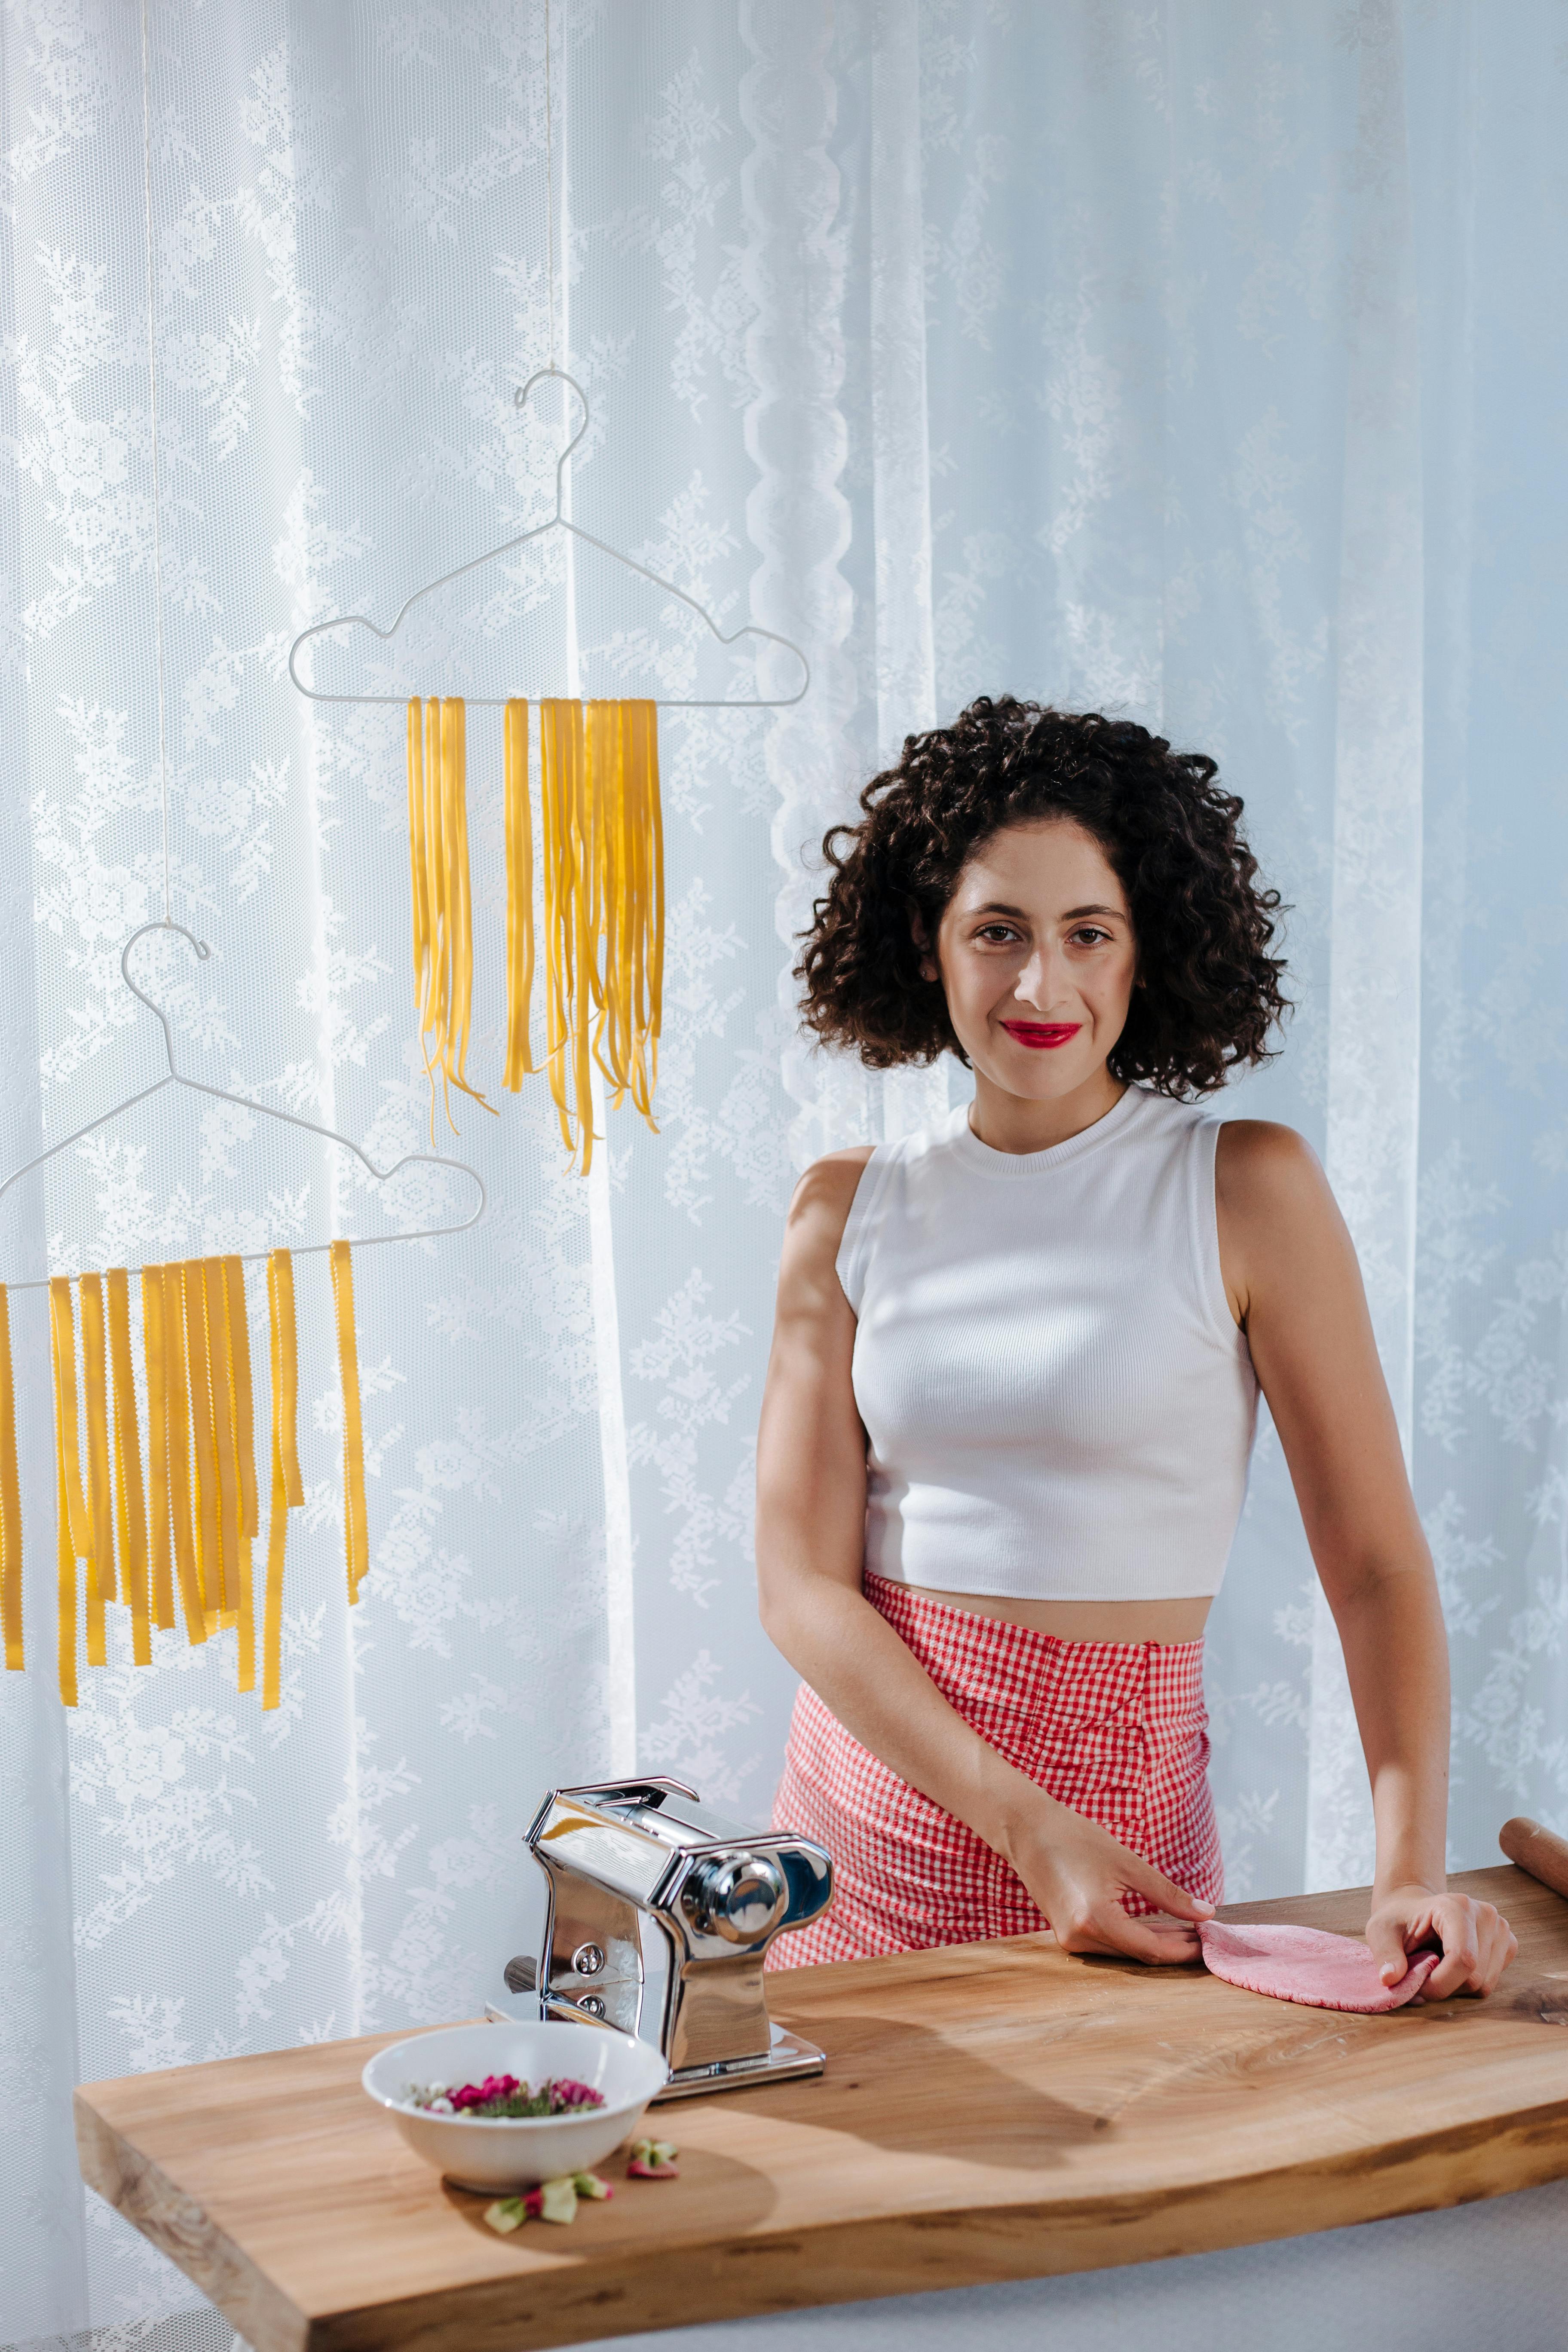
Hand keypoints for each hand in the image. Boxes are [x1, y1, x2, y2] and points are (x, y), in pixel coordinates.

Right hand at [1005, 1796, 1215, 1964]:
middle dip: (1173, 1947)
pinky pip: (1108, 1945)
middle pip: (1138, 1956)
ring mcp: (1069, 1940)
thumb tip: (1204, 1912)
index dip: (1184, 1949)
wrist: (1027, 1830)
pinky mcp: (1066, 1935)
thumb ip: (1167, 1893)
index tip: (1209, 1940)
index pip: (1151, 1950)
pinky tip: (1155, 1926)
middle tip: (1203, 1933)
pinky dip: (1133, 1938)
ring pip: (1123, 1954)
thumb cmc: (1075, 1839)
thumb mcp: (1127, 1862)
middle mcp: (1080, 1939)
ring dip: (1155, 1944)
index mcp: (1096, 1920)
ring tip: (1185, 1930)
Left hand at [1365, 1883, 1517, 1998]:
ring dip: (1455, 1987)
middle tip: (1420, 1977)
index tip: (1416, 1989)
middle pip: (1474, 1977)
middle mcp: (1486, 1914)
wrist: (1414, 1908)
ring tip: (1435, 1967)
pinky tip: (1451, 1966)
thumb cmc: (1398, 1919)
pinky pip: (1490, 1983)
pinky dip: (1467, 1984)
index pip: (1462, 1959)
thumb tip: (1390, 1979)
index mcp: (1455, 1906)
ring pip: (1484, 1985)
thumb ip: (1386, 1954)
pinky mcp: (1507, 1944)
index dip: (1440, 1984)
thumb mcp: (1380, 1931)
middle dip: (1444, 1987)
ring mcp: (1501, 1929)